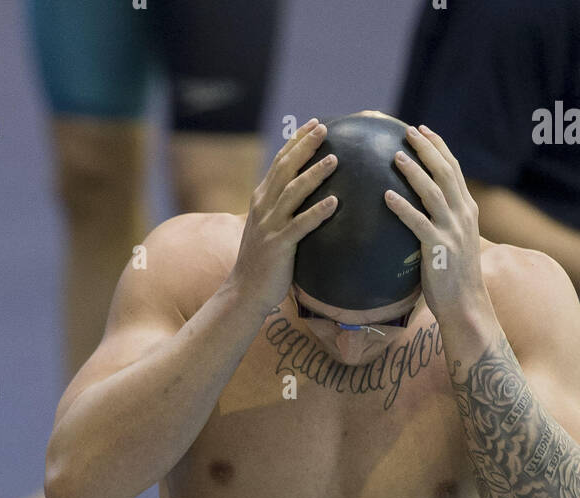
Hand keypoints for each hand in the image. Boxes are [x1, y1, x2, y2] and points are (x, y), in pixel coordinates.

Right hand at [227, 119, 338, 315]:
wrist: (244, 291)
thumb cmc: (262, 261)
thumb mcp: (269, 227)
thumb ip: (283, 209)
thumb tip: (305, 196)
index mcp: (262, 199)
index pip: (280, 161)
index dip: (297, 141)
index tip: (314, 124)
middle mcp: (263, 206)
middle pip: (286, 168)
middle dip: (305, 147)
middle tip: (324, 129)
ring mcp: (270, 225)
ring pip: (293, 192)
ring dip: (314, 174)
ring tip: (334, 160)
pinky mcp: (278, 245)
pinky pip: (300, 225)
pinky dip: (317, 212)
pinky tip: (334, 203)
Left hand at [386, 124, 491, 326]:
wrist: (465, 304)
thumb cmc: (453, 277)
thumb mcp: (453, 242)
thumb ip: (442, 222)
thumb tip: (420, 210)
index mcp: (467, 210)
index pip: (454, 170)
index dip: (438, 147)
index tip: (423, 130)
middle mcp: (463, 215)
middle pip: (445, 172)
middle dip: (427, 148)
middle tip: (408, 131)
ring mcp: (452, 231)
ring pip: (433, 192)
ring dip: (414, 172)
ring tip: (396, 156)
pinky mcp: (439, 249)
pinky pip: (418, 223)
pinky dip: (403, 207)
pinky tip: (386, 196)